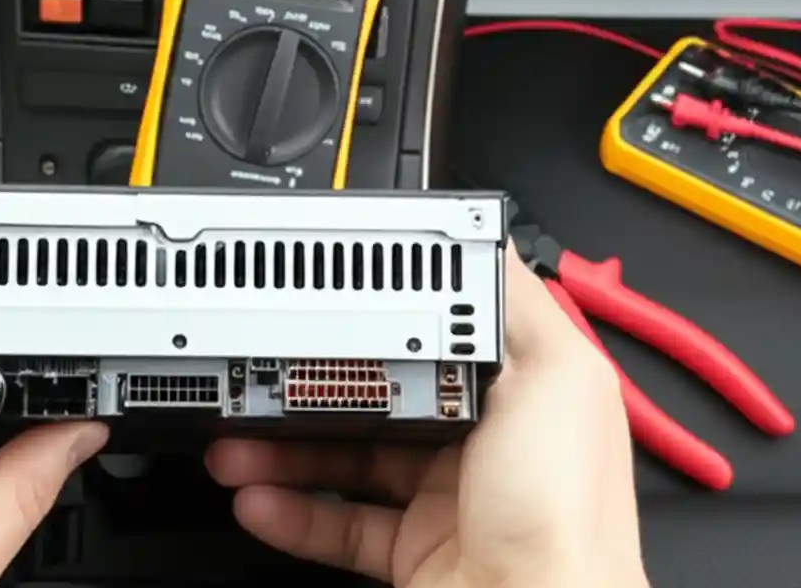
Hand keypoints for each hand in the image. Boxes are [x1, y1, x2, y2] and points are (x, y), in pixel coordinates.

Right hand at [206, 251, 648, 587]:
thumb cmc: (565, 518)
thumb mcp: (558, 379)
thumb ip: (518, 308)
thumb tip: (488, 245)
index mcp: (522, 396)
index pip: (441, 339)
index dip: (384, 321)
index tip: (330, 306)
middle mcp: (484, 445)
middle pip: (381, 400)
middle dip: (312, 388)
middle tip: (260, 376)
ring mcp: (445, 502)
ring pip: (348, 462)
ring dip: (285, 452)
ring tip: (235, 445)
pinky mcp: (413, 554)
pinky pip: (337, 525)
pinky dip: (292, 512)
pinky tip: (258, 498)